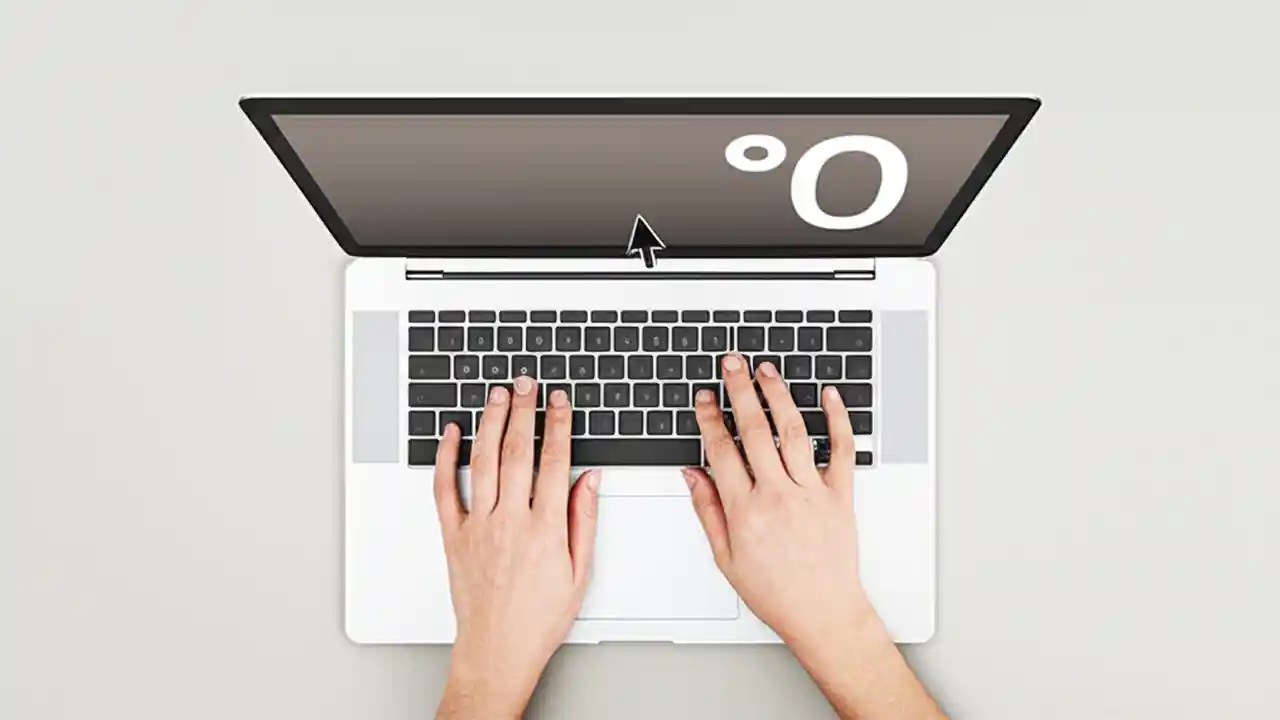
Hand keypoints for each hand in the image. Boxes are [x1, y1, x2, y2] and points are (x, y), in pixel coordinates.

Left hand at [433, 377, 598, 719]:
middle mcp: (509, 522)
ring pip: (482, 461)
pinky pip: (445, 489)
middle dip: (523, 411)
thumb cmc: (539, 619)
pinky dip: (446, 458)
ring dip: (490, 422)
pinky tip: (451, 434)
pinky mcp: (453, 536)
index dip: (558, 424)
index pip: (555, 461)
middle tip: (526, 383)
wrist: (497, 650)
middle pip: (516, 451)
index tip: (559, 400)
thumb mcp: (580, 573)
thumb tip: (588, 480)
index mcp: (545, 529)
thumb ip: (584, 521)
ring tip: (497, 395)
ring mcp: (478, 527)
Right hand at [685, 353, 944, 718]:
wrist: (823, 614)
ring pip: (793, 432)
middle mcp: (778, 496)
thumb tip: (693, 473)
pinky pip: (841, 450)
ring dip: (778, 395)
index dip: (710, 418)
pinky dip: (838, 419)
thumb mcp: (725, 558)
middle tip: (732, 363)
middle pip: (754, 430)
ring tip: (767, 371)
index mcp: (745, 511)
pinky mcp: (840, 496)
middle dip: (740, 391)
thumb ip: (707, 510)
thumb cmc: (775, 592)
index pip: (722, 450)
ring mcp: (811, 493)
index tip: (705, 397)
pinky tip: (828, 395)